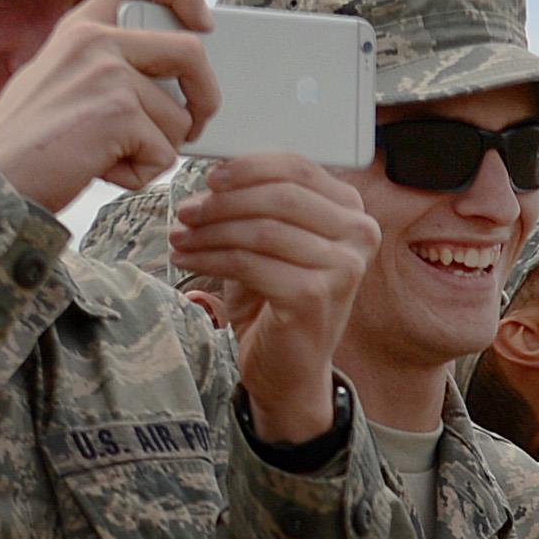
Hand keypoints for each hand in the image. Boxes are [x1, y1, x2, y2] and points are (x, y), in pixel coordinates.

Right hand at [0, 0, 212, 214]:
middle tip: (196, 123)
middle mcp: (94, 39)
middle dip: (206, 94)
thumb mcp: (63, 81)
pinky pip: (163, 153)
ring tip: (109, 156)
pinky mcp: (118, 112)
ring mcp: (107, 73)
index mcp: (80, 26)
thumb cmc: (29, 142)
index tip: (204, 23)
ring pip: (179, 117)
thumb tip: (176, 83)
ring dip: (157, 150)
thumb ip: (109, 67)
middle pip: (190, 51)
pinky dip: (141, 174)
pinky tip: (102, 170)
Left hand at [165, 155, 372, 448]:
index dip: (248, 167)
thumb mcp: (272, 242)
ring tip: (180, 238)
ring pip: (260, 229)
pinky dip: (210, 258)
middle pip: (278, 195)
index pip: (297, 168)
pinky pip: (249, 262)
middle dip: (223, 201)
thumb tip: (215, 174)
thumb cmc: (279, 302)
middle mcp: (358, 236)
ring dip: (209, 231)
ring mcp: (342, 267)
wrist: (290, 370)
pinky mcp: (314, 296)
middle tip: (186, 212)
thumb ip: (259, 204)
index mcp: (352, 213)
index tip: (209, 177)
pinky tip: (188, 261)